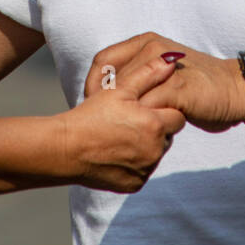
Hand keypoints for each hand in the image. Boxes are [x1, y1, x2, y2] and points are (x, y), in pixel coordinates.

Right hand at [62, 52, 184, 192]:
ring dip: (147, 145)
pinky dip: (135, 162)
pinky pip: (144, 170)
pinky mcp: (135, 184)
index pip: (177, 116)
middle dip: (157, 128)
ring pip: (156, 153)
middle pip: (168, 136)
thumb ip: (148, 74)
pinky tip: (116, 152)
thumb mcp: (118, 90)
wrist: (66, 150)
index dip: (163, 110)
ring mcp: (145, 170)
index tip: (146, 108)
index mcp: (155, 125)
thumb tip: (171, 60)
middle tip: (132, 121)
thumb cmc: (91, 115)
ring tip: (122, 135)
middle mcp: (155, 150)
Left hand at [86, 32, 244, 133]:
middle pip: (111, 77)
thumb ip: (138, 75)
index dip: (91, 83)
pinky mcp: (179, 88)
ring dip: (119, 114)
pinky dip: (141, 122)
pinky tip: (139, 134)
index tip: (88, 104)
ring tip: (114, 131)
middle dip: (100, 103)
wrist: (235, 89)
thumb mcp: (161, 73)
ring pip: (128, 92)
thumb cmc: (195, 85)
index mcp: (146, 42)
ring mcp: (166, 68)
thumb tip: (104, 93)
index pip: (103, 60)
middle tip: (96, 123)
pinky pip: (149, 107)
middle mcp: (153, 49)